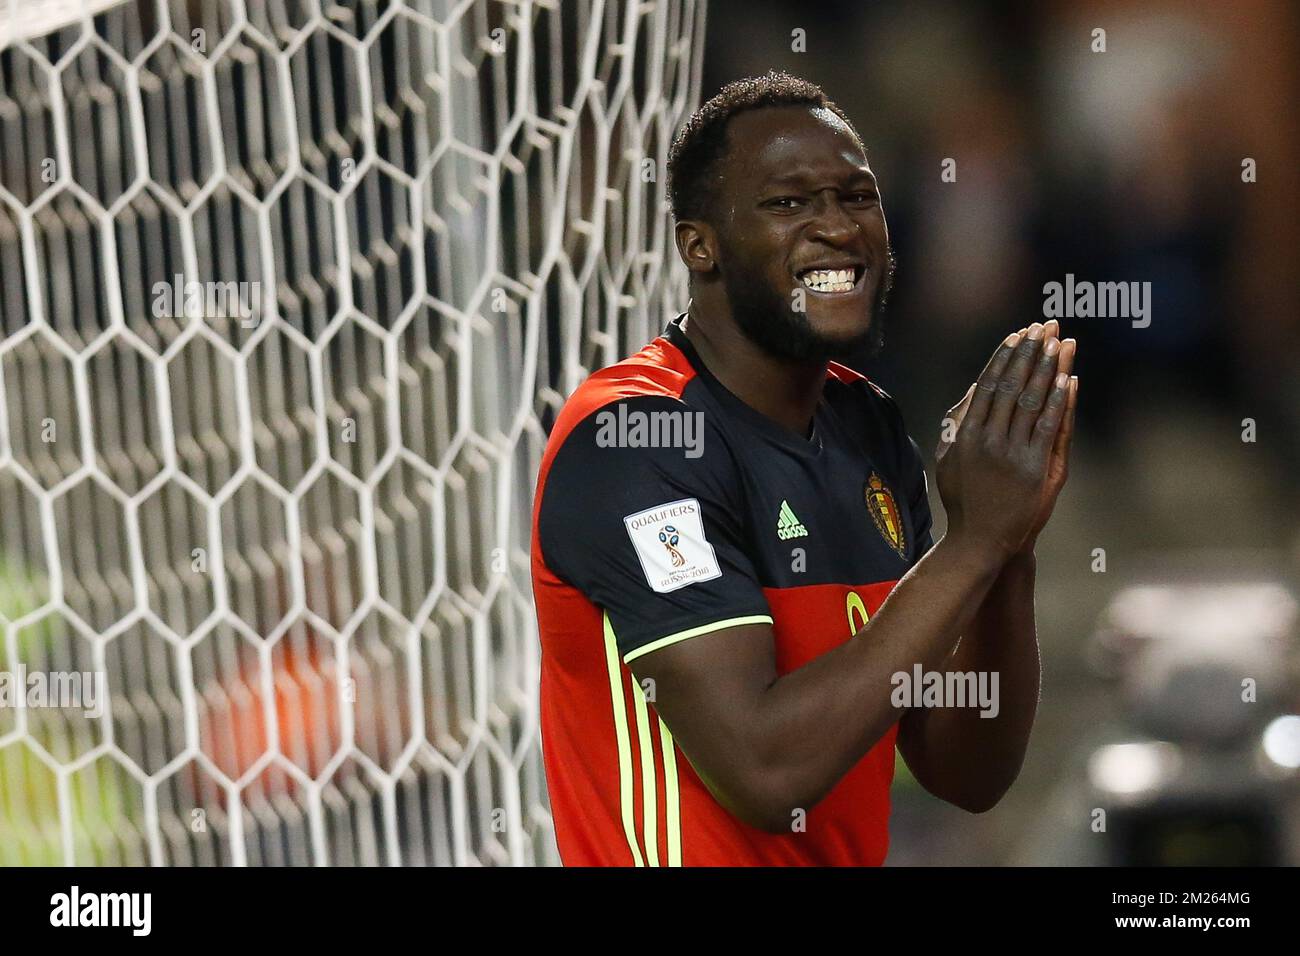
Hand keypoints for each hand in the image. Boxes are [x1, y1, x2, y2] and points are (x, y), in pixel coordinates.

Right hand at [935, 322, 1072, 561]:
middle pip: (1011, 385)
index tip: (1018, 335)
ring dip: (1047, 368)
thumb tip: (974, 390)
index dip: (1004, 358)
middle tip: (1043, 327)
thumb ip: (959, 424)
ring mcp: (1010, 454)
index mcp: (964, 434)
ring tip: (1059, 343)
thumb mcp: (949, 459)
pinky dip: (1058, 400)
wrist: (980, 539)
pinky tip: (1067, 379)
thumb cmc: (964, 498)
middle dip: (1029, 353)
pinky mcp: (1034, 468)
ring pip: (1031, 400)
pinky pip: (1048, 426)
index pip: (987, 385)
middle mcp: (986, 440)